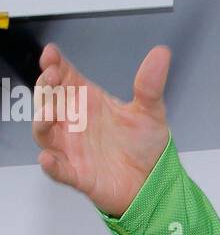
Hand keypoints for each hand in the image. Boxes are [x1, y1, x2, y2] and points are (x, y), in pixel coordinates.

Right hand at [33, 43, 172, 216]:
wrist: (153, 182)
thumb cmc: (144, 146)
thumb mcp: (150, 112)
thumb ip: (150, 84)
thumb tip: (161, 53)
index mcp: (88, 102)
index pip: (64, 77)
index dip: (55, 64)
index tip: (52, 53)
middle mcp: (74, 122)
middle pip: (48, 99)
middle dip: (46, 86)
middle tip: (52, 75)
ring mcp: (71, 148)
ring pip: (45, 132)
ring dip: (42, 121)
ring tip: (49, 111)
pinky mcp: (76, 174)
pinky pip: (57, 170)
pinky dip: (51, 165)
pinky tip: (48, 159)